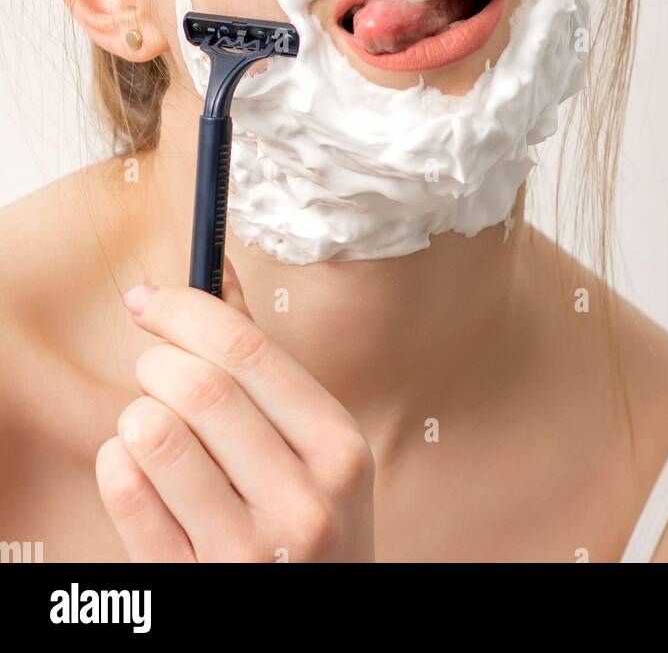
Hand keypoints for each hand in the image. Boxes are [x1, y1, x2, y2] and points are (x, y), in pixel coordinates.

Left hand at [95, 256, 375, 561]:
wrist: (323, 624)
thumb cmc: (311, 522)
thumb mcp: (317, 448)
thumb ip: (266, 362)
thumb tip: (216, 264)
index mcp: (338, 447)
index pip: (248, 349)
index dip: (185, 310)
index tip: (149, 299)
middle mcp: (302, 500)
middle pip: (197, 387)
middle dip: (157, 362)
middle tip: (154, 370)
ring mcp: (247, 551)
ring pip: (156, 436)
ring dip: (135, 413)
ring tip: (149, 421)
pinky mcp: (195, 585)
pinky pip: (127, 494)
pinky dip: (115, 461)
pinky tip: (135, 464)